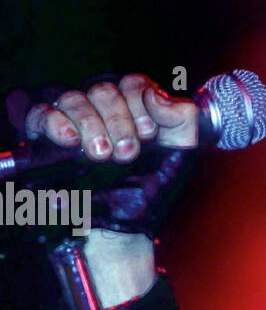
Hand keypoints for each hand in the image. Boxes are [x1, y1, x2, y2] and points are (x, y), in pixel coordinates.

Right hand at [17, 74, 198, 243]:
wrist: (129, 225)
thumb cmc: (154, 188)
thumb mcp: (182, 151)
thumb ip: (181, 115)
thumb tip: (154, 94)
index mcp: (134, 108)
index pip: (131, 84)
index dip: (139, 103)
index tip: (149, 134)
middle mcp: (103, 112)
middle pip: (102, 91)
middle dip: (118, 122)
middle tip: (126, 154)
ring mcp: (75, 123)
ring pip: (73, 99)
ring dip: (90, 124)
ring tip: (101, 155)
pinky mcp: (48, 139)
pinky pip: (41, 115)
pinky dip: (54, 123)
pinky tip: (69, 140)